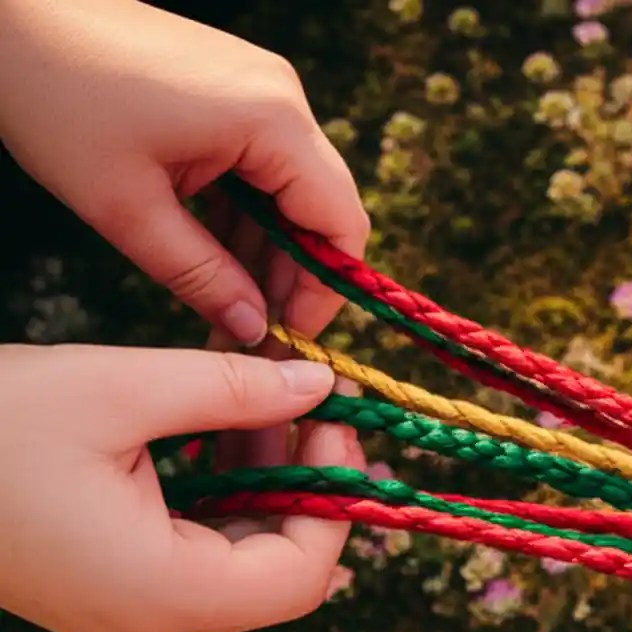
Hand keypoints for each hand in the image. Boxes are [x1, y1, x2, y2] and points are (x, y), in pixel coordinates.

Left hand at [0, 0, 368, 345]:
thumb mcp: (127, 208)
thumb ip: (201, 276)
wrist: (10, 15)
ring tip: (226, 304)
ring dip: (267, 250)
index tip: (291, 341)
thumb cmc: (57, 99)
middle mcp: (284, 100)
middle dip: (294, 277)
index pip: (341, 223)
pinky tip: (215, 255)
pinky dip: (246, 214)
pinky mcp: (235, 91)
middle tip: (251, 331)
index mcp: (273, 121)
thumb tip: (252, 330)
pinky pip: (261, 165)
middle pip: (321, 209)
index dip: (326, 290)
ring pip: (291, 191)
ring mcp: (262, 91)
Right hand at [0, 344, 363, 631]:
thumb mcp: (118, 390)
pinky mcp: (113, 587)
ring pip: (241, 557)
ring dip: (266, 477)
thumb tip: (319, 388)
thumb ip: (231, 390)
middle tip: (310, 404)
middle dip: (305, 482)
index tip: (336, 422)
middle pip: (280, 571)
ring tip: (264, 399)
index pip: (300, 576)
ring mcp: (130, 612)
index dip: (335, 498)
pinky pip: (199, 549)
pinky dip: (224, 489)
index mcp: (160, 593)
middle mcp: (151, 622)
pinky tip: (221, 424)